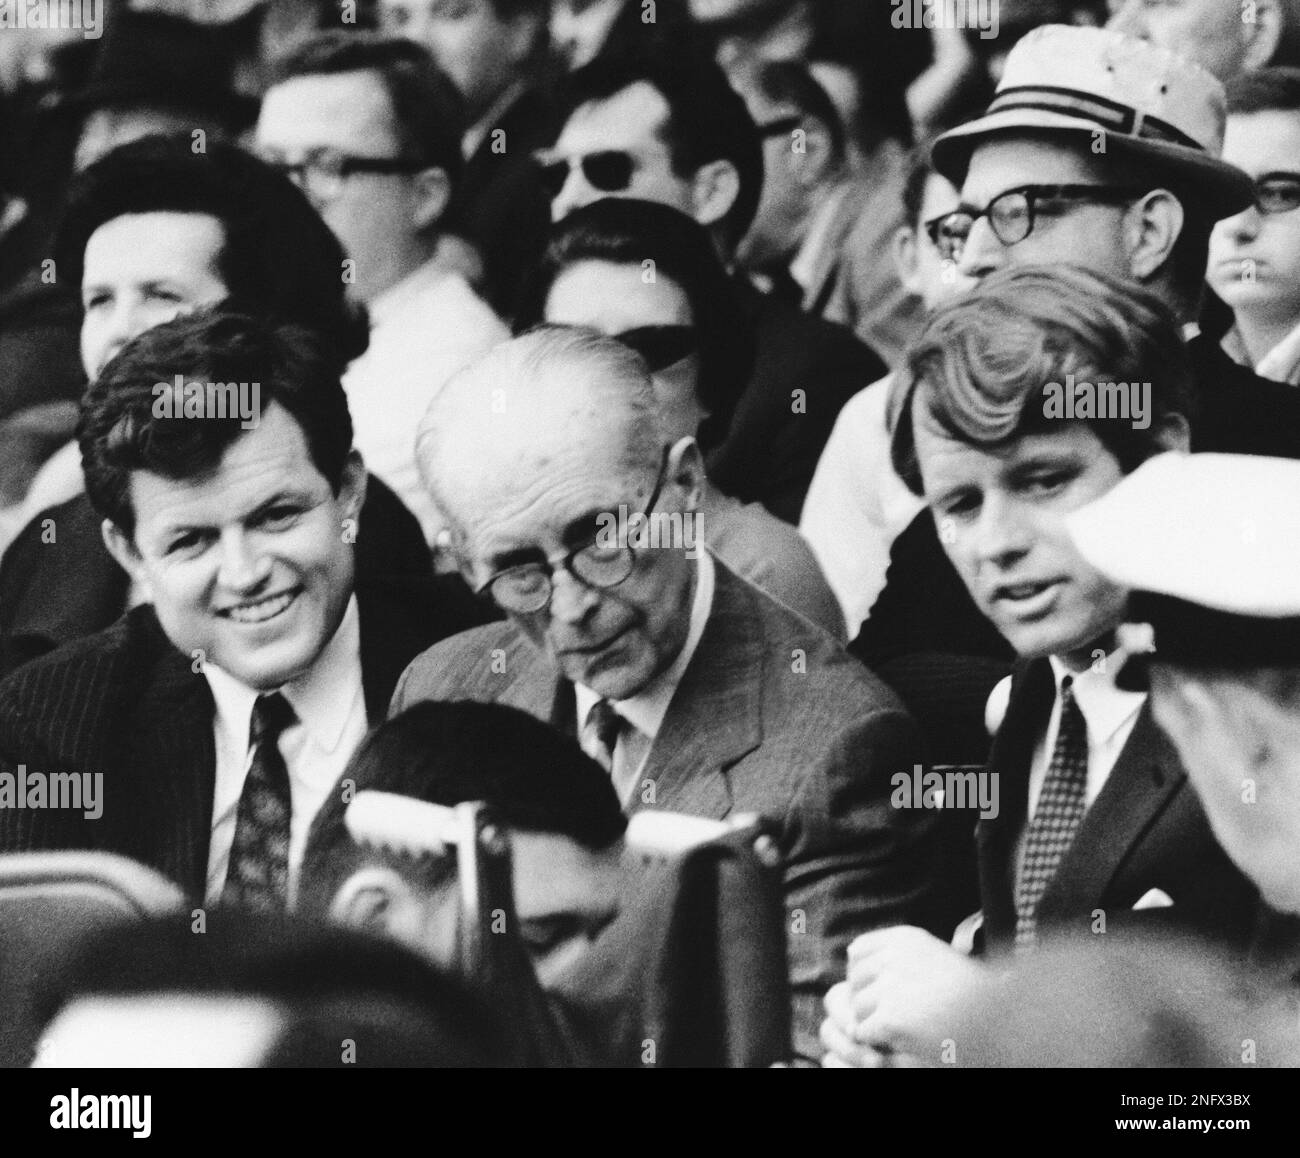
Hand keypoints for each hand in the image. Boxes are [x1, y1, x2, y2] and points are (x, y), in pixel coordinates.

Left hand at [820, 926, 987, 1066]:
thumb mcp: (934, 959)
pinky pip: (865, 1031)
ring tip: (906, 1029)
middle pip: (854, 981)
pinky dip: (879, 1041)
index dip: (864, 975)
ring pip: (857, 1008)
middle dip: (867, 1001)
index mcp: (905, 938)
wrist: (1001, 1024)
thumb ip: (897, 955)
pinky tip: (904, 1041)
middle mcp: (894, 956)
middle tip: (895, 1017)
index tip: (882, 992)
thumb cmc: (973, 997)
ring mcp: (891, 987)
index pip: (858, 951)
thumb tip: (849, 954)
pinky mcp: (891, 1017)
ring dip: (874, 1023)